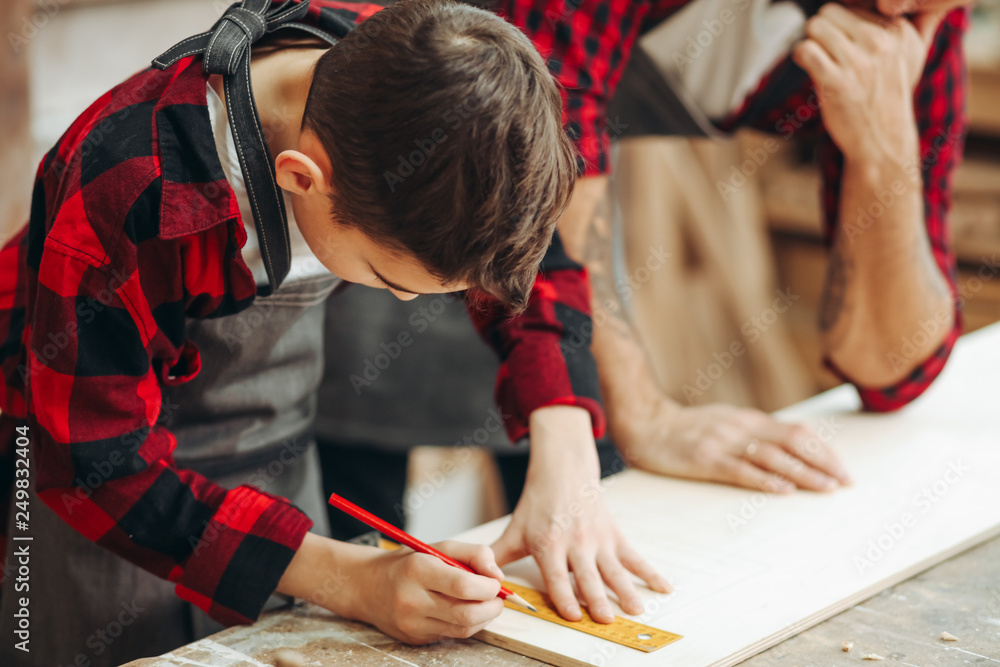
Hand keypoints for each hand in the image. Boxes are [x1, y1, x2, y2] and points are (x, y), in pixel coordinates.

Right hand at [279, 534, 505, 643]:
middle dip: (492, 607)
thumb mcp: (438, 546)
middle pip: (466, 613)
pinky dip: (466, 625)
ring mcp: (412, 623)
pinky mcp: (415, 638)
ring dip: (483, 618)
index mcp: (418, 570)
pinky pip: (451, 635)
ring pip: (462, 629)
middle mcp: (412, 600)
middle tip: (497, 597)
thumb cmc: (407, 563)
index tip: (495, 582)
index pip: (464, 586)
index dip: (489, 587)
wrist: (367, 586)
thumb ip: (473, 554)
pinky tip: (464, 611)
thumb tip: (497, 574)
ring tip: (484, 603)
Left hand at [491, 406, 671, 623]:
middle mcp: (575, 542)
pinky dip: (651, 573)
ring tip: (636, 609)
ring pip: (614, 569)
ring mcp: (597, 539)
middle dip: (598, 599)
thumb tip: (481, 580)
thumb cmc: (537, 504)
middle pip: (588, 576)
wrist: (563, 470)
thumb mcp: (515, 530)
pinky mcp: (614, 534)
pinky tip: (664, 588)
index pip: (558, 576)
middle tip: (606, 619)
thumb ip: (498, 557)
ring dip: (626, 590)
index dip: (565, 596)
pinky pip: (634, 557)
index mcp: (549, 544)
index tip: (573, 615)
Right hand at [616, 401, 851, 492]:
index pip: (797, 433)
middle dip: (824, 462)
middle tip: (846, 482)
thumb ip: (752, 433)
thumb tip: (785, 448)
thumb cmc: (685, 428)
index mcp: (749, 420)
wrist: (645, 423)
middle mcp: (741, 428)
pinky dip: (765, 481)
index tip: (843, 470)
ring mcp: (723, 442)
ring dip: (803, 473)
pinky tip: (783, 491)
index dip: (824, 451)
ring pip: (772, 457)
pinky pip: (740, 470)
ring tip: (826, 488)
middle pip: (793, 442)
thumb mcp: (725, 422)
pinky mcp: (705, 459)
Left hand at [793, 4, 945, 162]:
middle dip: (823, 31)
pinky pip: (805, 50)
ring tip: (822, 62)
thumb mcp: (913, 54)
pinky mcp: (835, 81)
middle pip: (830, 12)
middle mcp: (880, 42)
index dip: (842, 23)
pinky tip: (811, 69)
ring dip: (812, 44)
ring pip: (815, 27)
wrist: (882, 140)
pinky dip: (801, 57)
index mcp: (898, 30)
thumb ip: (910, 23)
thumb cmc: (890, 97)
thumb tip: (888, 3)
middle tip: (829, 53)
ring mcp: (858, 61)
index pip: (854, 4)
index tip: (844, 42)